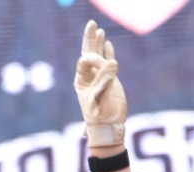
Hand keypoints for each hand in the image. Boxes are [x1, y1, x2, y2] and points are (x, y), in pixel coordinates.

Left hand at [74, 19, 127, 147]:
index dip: (93, 58)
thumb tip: (112, 63)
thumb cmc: (100, 115)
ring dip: (98, 43)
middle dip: (89, 39)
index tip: (103, 62)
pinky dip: (107, 52)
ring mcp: (99, 77)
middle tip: (92, 24)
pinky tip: (107, 43)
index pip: (85, 61)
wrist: (108, 125)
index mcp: (81, 80)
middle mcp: (89, 77)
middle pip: (87, 53)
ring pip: (98, 56)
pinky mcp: (110, 79)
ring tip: (99, 30)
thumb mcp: (100, 99)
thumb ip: (105, 81)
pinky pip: (107, 62)